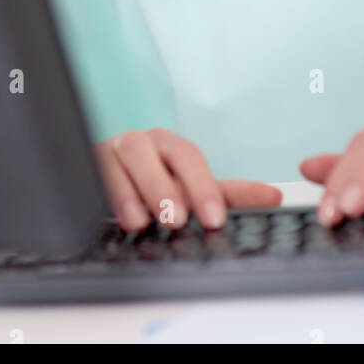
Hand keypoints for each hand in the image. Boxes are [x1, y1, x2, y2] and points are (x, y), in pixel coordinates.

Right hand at [96, 127, 281, 230]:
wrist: (102, 176)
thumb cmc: (151, 184)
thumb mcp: (189, 192)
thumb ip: (228, 195)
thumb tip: (274, 197)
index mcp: (171, 146)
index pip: (193, 158)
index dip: (205, 188)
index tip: (215, 220)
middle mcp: (146, 142)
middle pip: (165, 153)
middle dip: (174, 186)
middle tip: (180, 219)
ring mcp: (116, 148)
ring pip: (130, 155)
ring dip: (140, 188)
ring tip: (149, 222)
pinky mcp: (89, 160)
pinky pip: (98, 170)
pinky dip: (109, 191)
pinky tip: (121, 215)